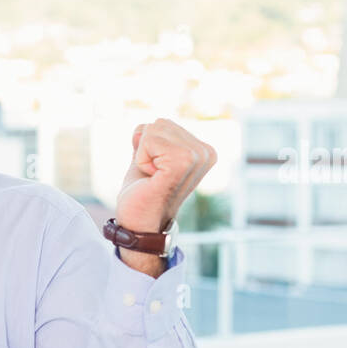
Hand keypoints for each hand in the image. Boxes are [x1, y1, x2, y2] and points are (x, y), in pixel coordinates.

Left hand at [115, 118, 216, 232]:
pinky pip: (150, 139)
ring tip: (153, 179)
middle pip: (159, 123)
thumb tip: (143, 125)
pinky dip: (141, 159)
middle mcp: (206, 152)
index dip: (147, 148)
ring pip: (153, 129)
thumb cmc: (143, 196)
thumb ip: (149, 140)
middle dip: (145, 149)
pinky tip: (152, 179)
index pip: (162, 124)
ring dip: (143, 156)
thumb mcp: (146, 160)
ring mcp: (197, 157)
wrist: (140, 225)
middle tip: (153, 177)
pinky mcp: (184, 161)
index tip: (156, 173)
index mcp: (203, 151)